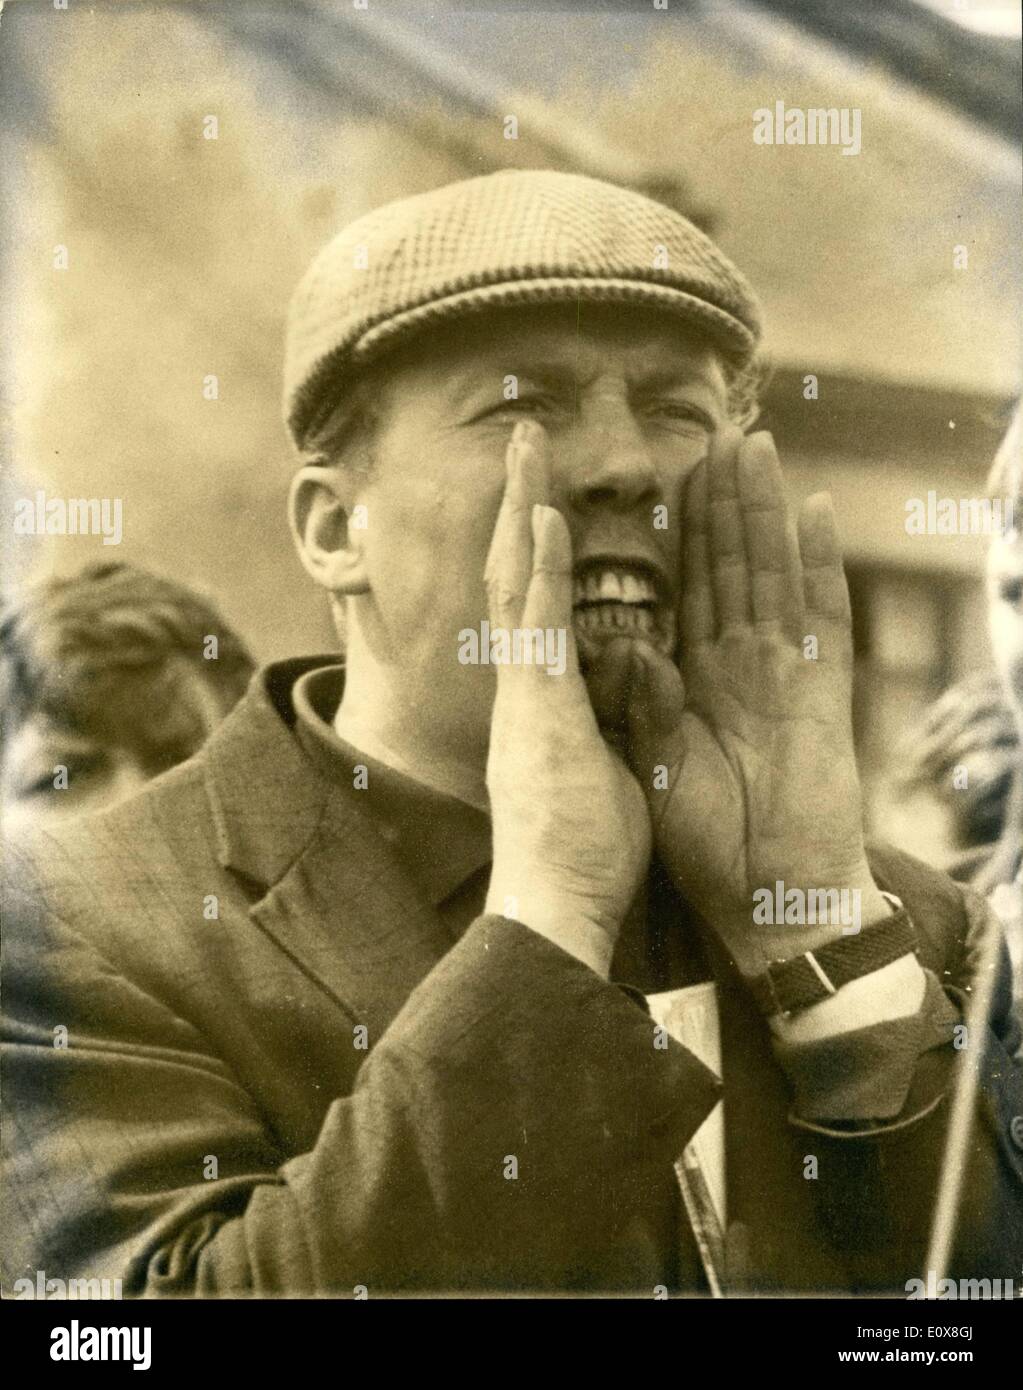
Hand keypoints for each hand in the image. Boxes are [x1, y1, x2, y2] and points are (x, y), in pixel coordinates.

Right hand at [483, 421, 650, 977]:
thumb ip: (622, 715)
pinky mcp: (535, 707)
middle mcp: (526, 682)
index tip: (551, 494)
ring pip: (520, 579)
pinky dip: (541, 566)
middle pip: (522, 573)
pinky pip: (539, 622)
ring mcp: (525, 691)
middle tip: (525, 444)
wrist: (554, 906)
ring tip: (527, 447)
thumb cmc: (583, 850)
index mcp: (546, 695)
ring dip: (524, 510)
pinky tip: (545, 515)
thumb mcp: (613, 766)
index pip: (545, 602)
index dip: (547, 544)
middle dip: (523, 505)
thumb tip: (639, 680)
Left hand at [623, 428, 887, 976]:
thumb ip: (651, 707)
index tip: (674, 478)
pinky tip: (816, 510)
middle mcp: (739, 665)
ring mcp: (785, 673)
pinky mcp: (823, 692)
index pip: (686, 589)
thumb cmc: (712, 847)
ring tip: (758, 447)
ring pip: (772, 573)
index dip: (682, 535)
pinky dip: (821, 563)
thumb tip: (631, 646)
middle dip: (725, 501)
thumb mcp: (662, 771)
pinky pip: (822, 616)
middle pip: (731, 565)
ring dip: (765, 511)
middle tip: (720, 434)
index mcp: (694, 681)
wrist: (774, 900)